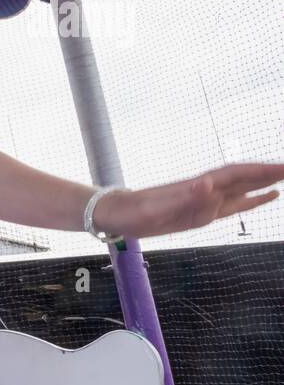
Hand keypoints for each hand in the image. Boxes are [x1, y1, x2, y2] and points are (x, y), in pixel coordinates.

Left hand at [97, 162, 283, 239]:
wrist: (116, 214)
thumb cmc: (134, 211)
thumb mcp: (157, 207)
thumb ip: (183, 197)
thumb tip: (208, 183)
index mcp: (198, 187)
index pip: (237, 175)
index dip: (262, 171)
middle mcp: (206, 191)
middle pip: (245, 179)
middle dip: (270, 173)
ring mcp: (204, 202)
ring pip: (243, 190)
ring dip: (266, 183)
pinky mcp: (200, 213)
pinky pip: (232, 206)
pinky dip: (252, 201)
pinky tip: (265, 197)